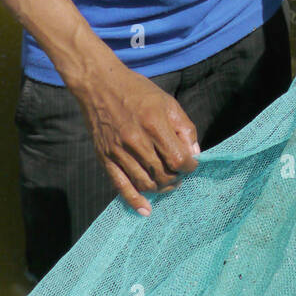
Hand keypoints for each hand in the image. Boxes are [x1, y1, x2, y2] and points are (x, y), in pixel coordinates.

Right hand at [75, 62, 200, 214]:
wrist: (101, 85)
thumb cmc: (138, 91)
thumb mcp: (168, 102)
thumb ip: (184, 128)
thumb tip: (194, 153)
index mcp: (154, 125)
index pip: (178, 159)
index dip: (189, 166)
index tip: (191, 165)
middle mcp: (136, 141)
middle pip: (162, 174)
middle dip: (176, 178)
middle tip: (179, 175)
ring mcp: (118, 151)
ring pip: (145, 183)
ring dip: (160, 188)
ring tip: (167, 183)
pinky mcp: (105, 158)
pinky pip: (121, 185)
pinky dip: (134, 201)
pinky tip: (145, 210)